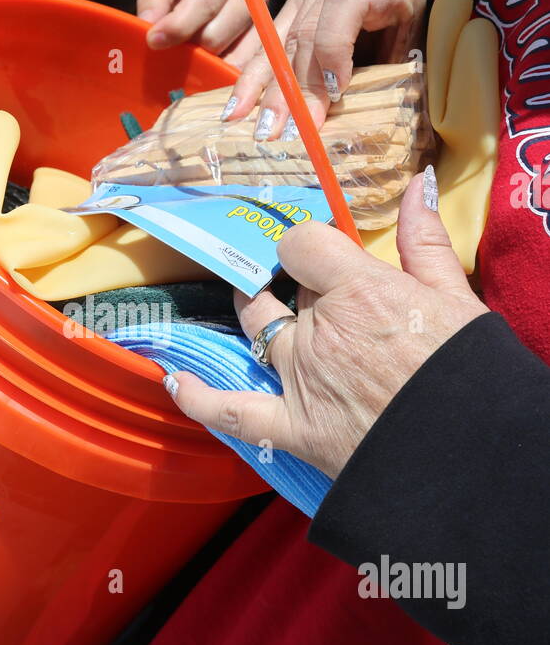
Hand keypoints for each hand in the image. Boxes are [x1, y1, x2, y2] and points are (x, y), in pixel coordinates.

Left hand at [137, 0, 269, 66]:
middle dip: (189, 48)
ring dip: (206, 65)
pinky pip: (245, 71)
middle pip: (216, 37)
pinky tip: (210, 71)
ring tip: (194, 58)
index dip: (178, 25)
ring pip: (232, 59)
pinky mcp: (271, 44)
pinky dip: (223, 77)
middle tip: (176, 48)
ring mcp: (266, 19)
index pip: (204, 1)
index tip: (154, 41)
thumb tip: (148, 24)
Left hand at [167, 171, 487, 479]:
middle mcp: (319, 332)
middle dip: (307, 286)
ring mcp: (299, 380)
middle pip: (289, 288)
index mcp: (358, 292)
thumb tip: (417, 185)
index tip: (330, 255)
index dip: (312, 245)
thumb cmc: (469, 376)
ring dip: (259, 314)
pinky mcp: (292, 429)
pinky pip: (232, 412)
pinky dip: (199, 398)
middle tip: (336, 298)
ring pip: (260, 329)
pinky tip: (176, 381)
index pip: (301, 243)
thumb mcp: (456, 298)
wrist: (468, 459)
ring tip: (264, 304)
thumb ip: (426, 240)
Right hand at [224, 0, 427, 133]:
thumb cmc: (413, 7)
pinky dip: (255, 74)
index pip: (335, 22)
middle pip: (303, 39)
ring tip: (252, 122)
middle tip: (281, 132)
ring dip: (264, 89)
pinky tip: (239, 102)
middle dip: (291, 92)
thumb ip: (384, 64)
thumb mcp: (411, 32)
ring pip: (280, 42)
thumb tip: (346, 108)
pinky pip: (269, 40)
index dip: (331, 62)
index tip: (332, 99)